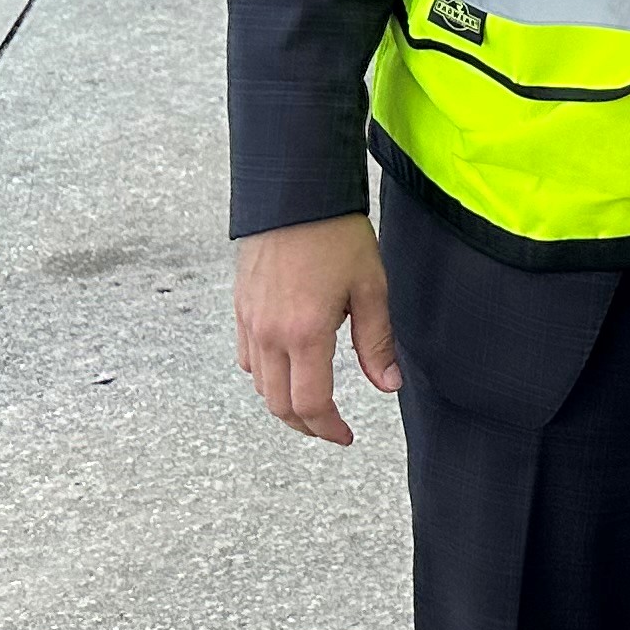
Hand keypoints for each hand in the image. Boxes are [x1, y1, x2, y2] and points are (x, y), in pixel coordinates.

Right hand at [233, 214, 396, 444]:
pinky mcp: (240, 309)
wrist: (295, 193)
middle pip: (279, 404)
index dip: (329, 428)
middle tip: (331, 427)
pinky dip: (265, 376)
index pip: (310, 403)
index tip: (346, 436)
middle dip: (306, 424)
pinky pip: (246, 359)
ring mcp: (249, 323)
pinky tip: (288, 368)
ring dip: (284, 402)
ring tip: (313, 402)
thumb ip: (377, 341)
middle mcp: (269, 335)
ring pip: (259, 385)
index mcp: (304, 333)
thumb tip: (388, 385)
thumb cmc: (337, 235)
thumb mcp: (370, 287)